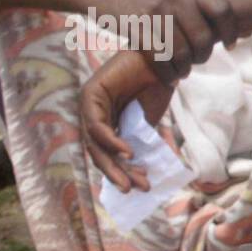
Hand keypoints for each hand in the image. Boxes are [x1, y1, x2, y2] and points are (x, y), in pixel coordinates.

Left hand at [79, 51, 172, 192]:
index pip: (108, 152)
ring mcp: (89, 105)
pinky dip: (111, 141)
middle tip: (132, 190)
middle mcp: (94, 114)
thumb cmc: (156, 87)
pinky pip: (97, 126)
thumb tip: (139, 170)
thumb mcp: (146, 123)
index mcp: (107, 122)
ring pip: (95, 143)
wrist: (162, 60)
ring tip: (131, 180)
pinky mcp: (90, 95)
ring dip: (113, 164)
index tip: (140, 185)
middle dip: (116, 173)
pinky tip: (128, 153)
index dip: (122, 171)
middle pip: (99, 151)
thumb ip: (138, 142)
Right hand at [95, 0, 239, 85]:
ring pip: (183, 53)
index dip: (230, 32)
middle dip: (202, 56)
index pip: (223, 10)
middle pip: (204, 39)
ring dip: (185, 68)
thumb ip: (208, 10)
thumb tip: (247, 32)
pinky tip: (170, 76)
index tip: (228, 45)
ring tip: (183, 70)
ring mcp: (156, 11)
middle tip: (196, 61)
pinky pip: (161, 60)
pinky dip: (168, 74)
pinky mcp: (137, 27)